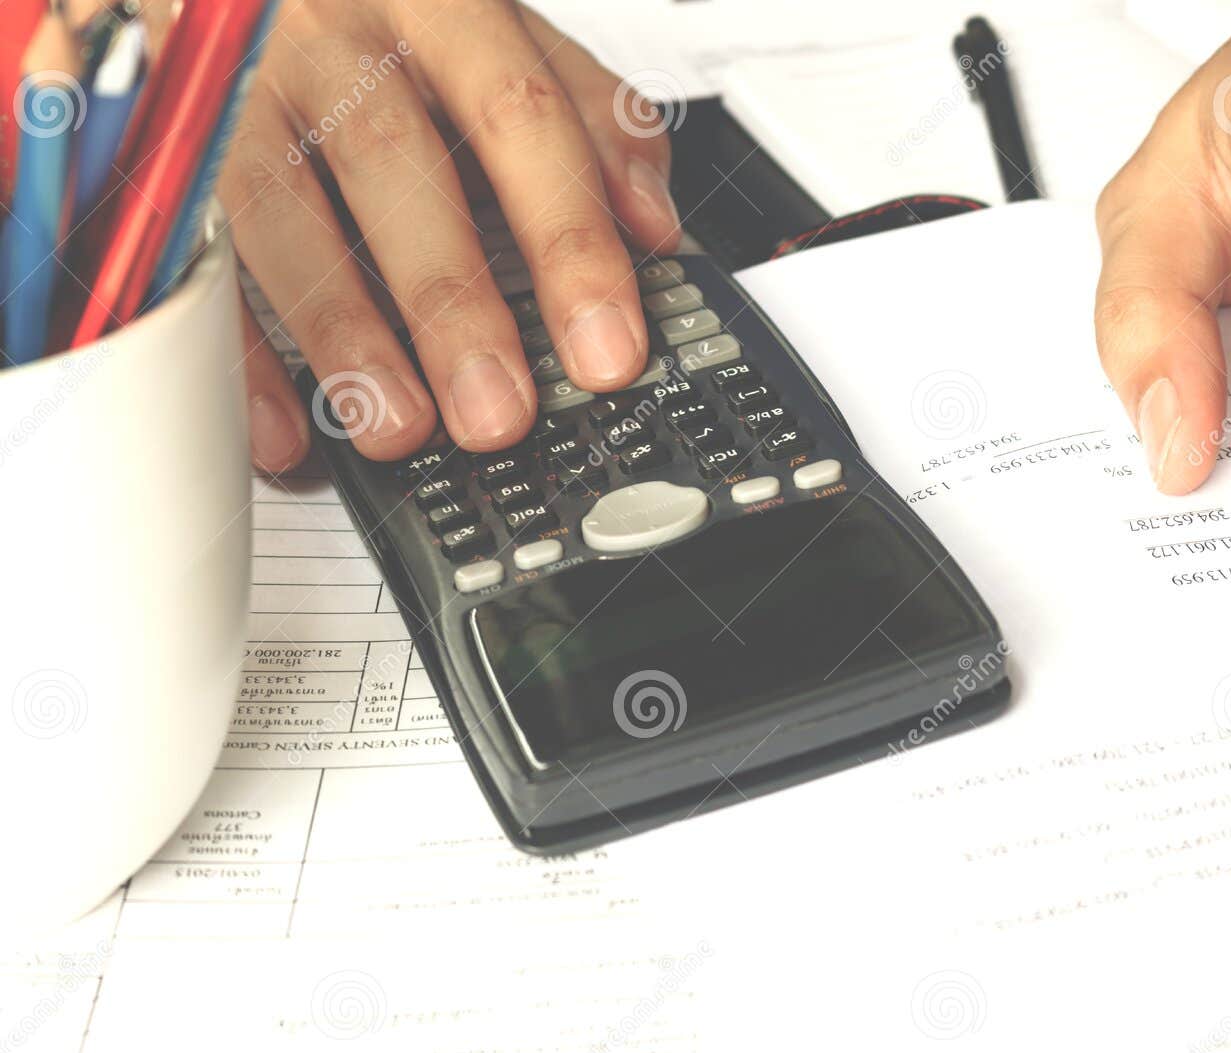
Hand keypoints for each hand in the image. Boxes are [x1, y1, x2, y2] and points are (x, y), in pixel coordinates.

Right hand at [202, 1, 681, 469]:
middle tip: (498, 411)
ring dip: (344, 333)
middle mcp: (337, 34)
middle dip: (454, 304)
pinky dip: (242, 350)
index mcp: (440, 6)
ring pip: (282, 207)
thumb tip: (654, 223)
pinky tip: (288, 427)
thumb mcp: (496, 32)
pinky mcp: (170, 145)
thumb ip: (587, 113)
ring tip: (398, 426)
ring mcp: (241, 85)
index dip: (569, 240)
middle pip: (398, 166)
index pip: (520, 118)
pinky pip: (198, 252)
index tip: (606, 348)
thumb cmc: (382, 14)